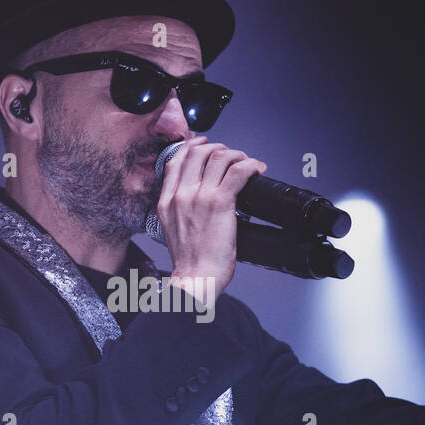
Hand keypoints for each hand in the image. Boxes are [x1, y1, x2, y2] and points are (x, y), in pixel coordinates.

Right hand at [154, 137, 265, 308]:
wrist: (195, 279)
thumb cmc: (189, 261)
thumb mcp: (171, 229)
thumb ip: (178, 208)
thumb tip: (192, 198)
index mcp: (167, 200)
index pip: (176, 160)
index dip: (193, 147)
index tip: (204, 145)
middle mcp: (181, 194)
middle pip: (198, 152)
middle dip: (218, 148)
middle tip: (231, 156)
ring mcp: (200, 197)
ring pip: (220, 157)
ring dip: (237, 155)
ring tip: (247, 164)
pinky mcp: (220, 203)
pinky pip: (238, 172)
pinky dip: (251, 166)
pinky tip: (257, 170)